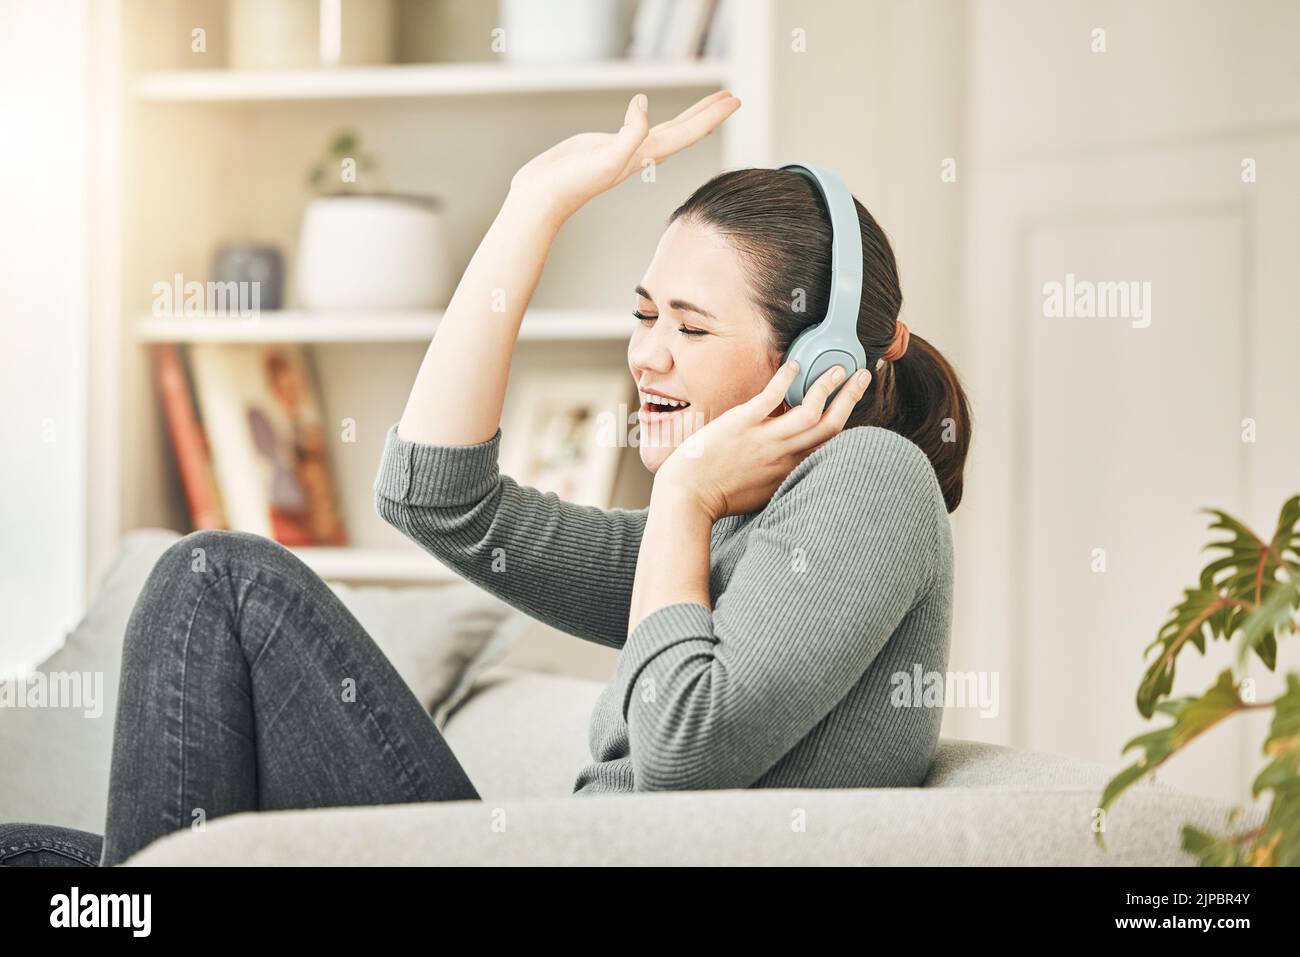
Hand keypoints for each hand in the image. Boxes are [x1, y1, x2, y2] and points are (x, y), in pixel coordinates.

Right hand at [508, 91, 740, 226]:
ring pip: (665, 131)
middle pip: (684, 131)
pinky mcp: (605, 146)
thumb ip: (629, 134)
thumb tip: (642, 105)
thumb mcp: (605, 157)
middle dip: (708, 114)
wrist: (543, 198)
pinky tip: (643, 110)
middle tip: (731, 96)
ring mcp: (624, 151)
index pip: (687, 132)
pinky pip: (637, 128)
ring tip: (705, 105)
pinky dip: (646, 117)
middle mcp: (640, 153)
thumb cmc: (572, 183)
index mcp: (645, 154)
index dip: (712, 115)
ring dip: (687, 117)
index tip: (734, 99)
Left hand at [654, 362, 872, 520]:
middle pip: (831, 425)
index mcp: (791, 471)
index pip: (830, 445)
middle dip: (851, 397)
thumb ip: (779, 477)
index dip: (846, 421)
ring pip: (810, 410)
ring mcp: (765, 439)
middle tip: (862, 376)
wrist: (688, 497)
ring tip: (836, 368)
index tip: (851, 406)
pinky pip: (772, 397)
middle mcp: (784, 455)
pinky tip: (794, 365)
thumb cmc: (720, 497)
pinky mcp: (742, 423)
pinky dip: (787, 379)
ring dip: (828, 386)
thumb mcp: (762, 494)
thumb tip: (789, 466)